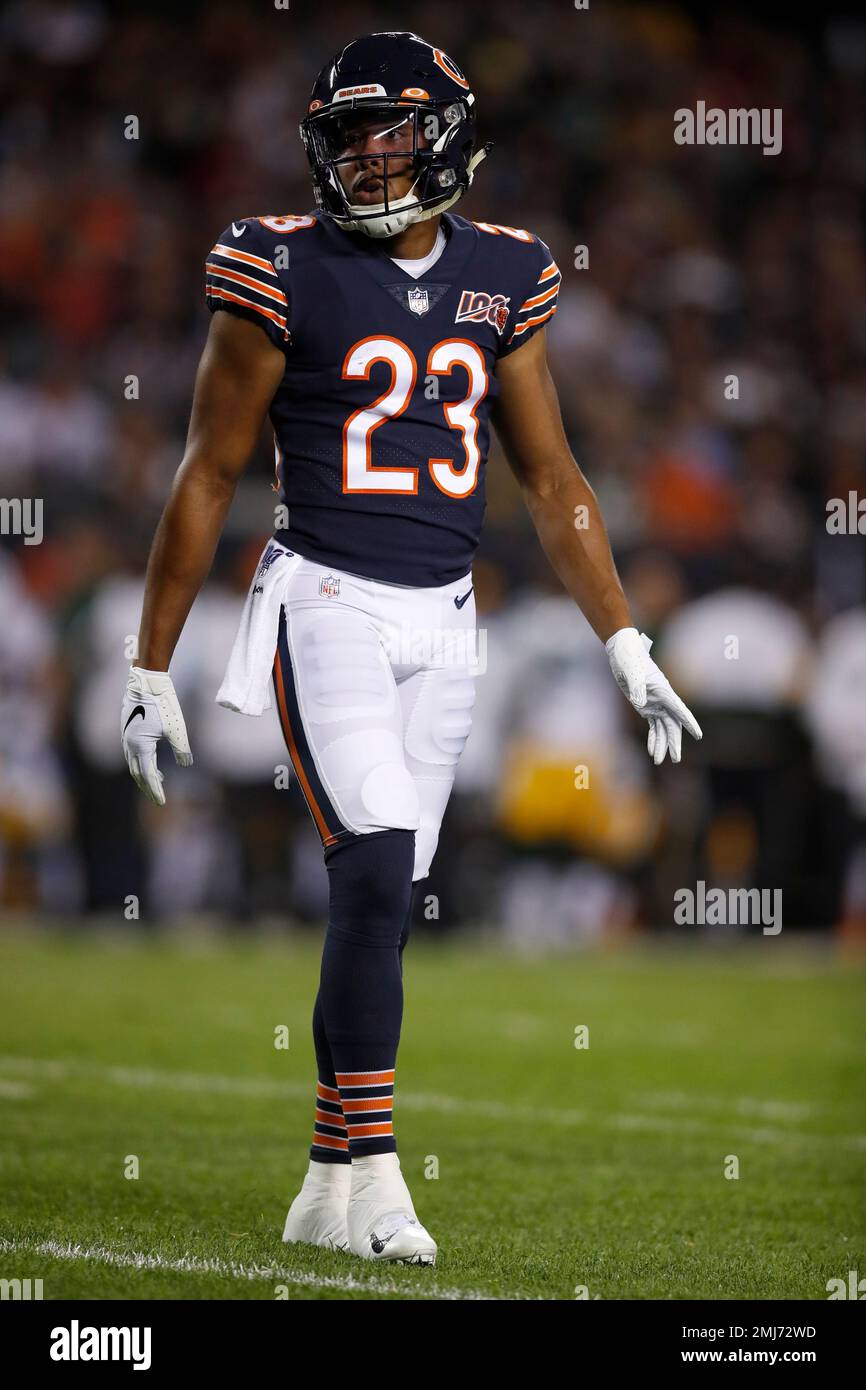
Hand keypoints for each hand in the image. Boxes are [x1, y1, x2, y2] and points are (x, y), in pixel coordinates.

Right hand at [121, 667, 192, 804]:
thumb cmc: (163, 704)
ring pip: (133, 763)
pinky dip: (141, 762)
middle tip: (157, 799)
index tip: (161, 803)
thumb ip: (182, 749)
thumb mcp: (177, 729)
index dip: (155, 790)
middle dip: (148, 787)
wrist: (146, 682)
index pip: (148, 775)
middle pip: (137, 773)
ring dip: (144, 775)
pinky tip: (151, 761)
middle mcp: (129, 744)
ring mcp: (126, 737)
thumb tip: (186, 764)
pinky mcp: (127, 730)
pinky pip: (132, 753)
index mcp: (141, 746)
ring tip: (158, 782)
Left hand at [605, 627, 701, 764]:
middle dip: (674, 743)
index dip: (689, 723)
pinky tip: (652, 751)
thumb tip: (641, 704)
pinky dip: (652, 738)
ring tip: (658, 761)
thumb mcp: (632, 673)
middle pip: (673, 725)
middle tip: (676, 760)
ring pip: (662, 729)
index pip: (680, 710)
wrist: (624, 652)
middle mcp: (663, 700)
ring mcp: (655, 704)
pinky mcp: (646, 707)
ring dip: (661, 744)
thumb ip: (638, 688)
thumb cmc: (630, 659)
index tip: (698, 735)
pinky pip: (652, 726)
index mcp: (664, 692)